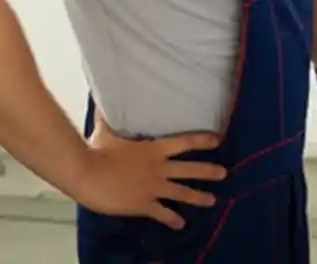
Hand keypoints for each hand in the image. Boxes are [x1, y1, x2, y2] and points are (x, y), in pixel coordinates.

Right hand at [72, 112, 226, 229]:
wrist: (85, 174)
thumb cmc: (95, 151)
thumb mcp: (106, 130)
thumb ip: (109, 116)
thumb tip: (103, 97)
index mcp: (154, 149)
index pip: (186, 142)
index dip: (204, 140)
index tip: (218, 141)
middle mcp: (159, 168)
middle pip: (191, 169)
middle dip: (209, 171)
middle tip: (224, 173)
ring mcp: (153, 188)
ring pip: (182, 193)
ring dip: (199, 197)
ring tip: (212, 200)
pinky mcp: (143, 205)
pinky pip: (162, 214)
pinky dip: (173, 220)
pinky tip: (180, 225)